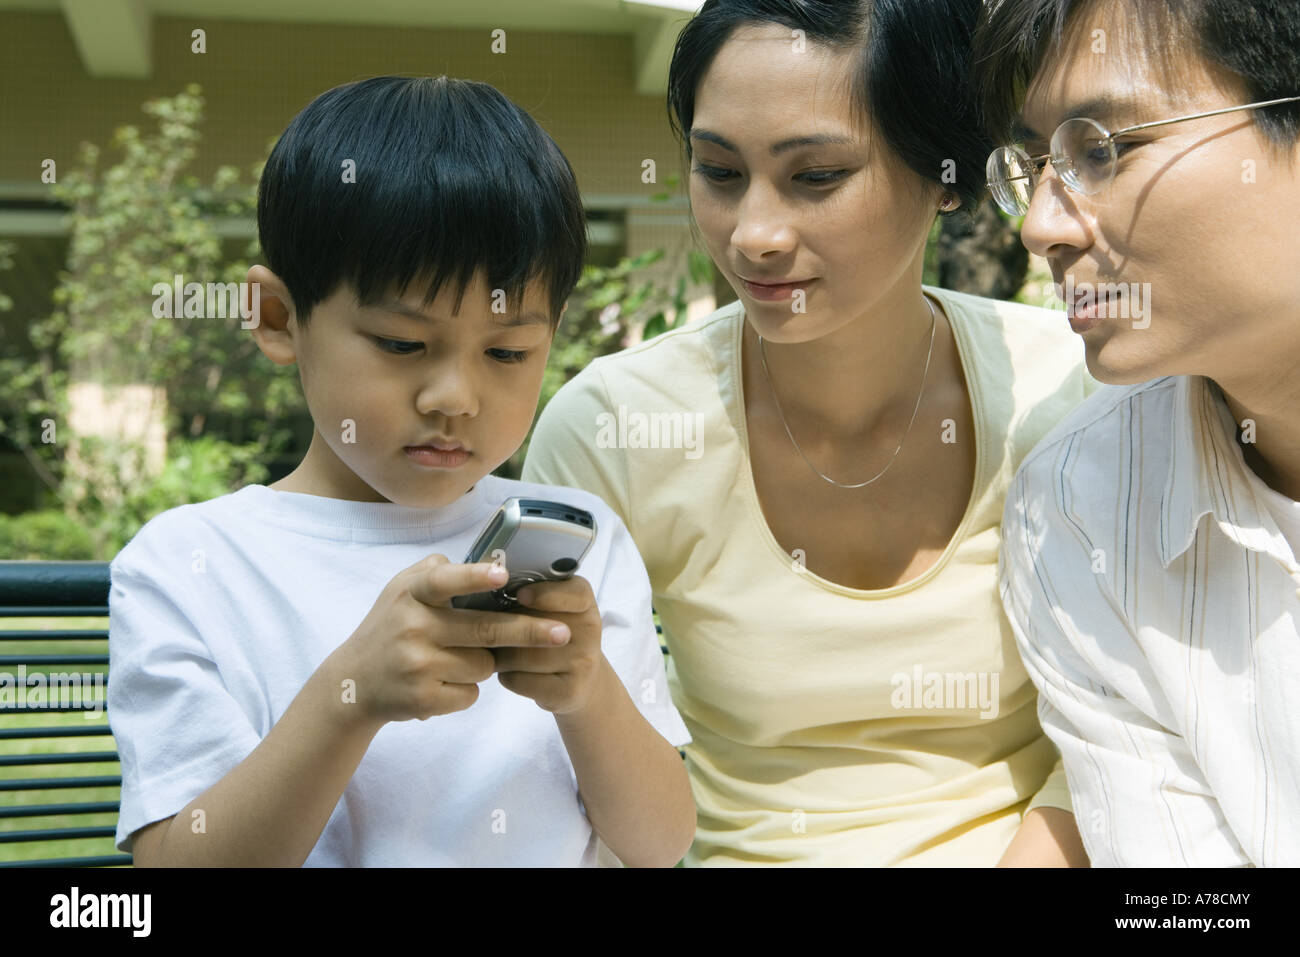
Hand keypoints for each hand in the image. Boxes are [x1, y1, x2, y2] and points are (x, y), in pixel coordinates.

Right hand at [328, 554, 574, 725]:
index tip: (504, 575)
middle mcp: (413, 628)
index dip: (475, 577)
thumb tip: (485, 562)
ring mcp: (418, 667)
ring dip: (487, 663)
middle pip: (484, 631)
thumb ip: (436, 571)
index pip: (444, 581)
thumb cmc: (389, 627)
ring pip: (484, 665)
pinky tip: (445, 681)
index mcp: (412, 594)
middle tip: (562, 633)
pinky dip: (468, 689)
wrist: (354, 683)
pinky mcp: (423, 700)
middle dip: (529, 632)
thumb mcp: (401, 590)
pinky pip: (471, 694)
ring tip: (458, 657)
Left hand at [492, 575, 605, 715]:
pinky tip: (511, 672)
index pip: (573, 592)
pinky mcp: (569, 691)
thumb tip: (487, 589)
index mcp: (584, 603)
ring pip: (521, 656)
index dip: (545, 594)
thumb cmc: (554, 636)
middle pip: (534, 625)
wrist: (583, 680)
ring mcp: (582, 663)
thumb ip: (529, 594)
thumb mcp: (554, 609)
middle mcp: (589, 630)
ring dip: (499, 654)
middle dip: (503, 627)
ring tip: (497, 652)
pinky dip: (507, 676)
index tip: (520, 595)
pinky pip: (520, 680)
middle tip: (486, 627)